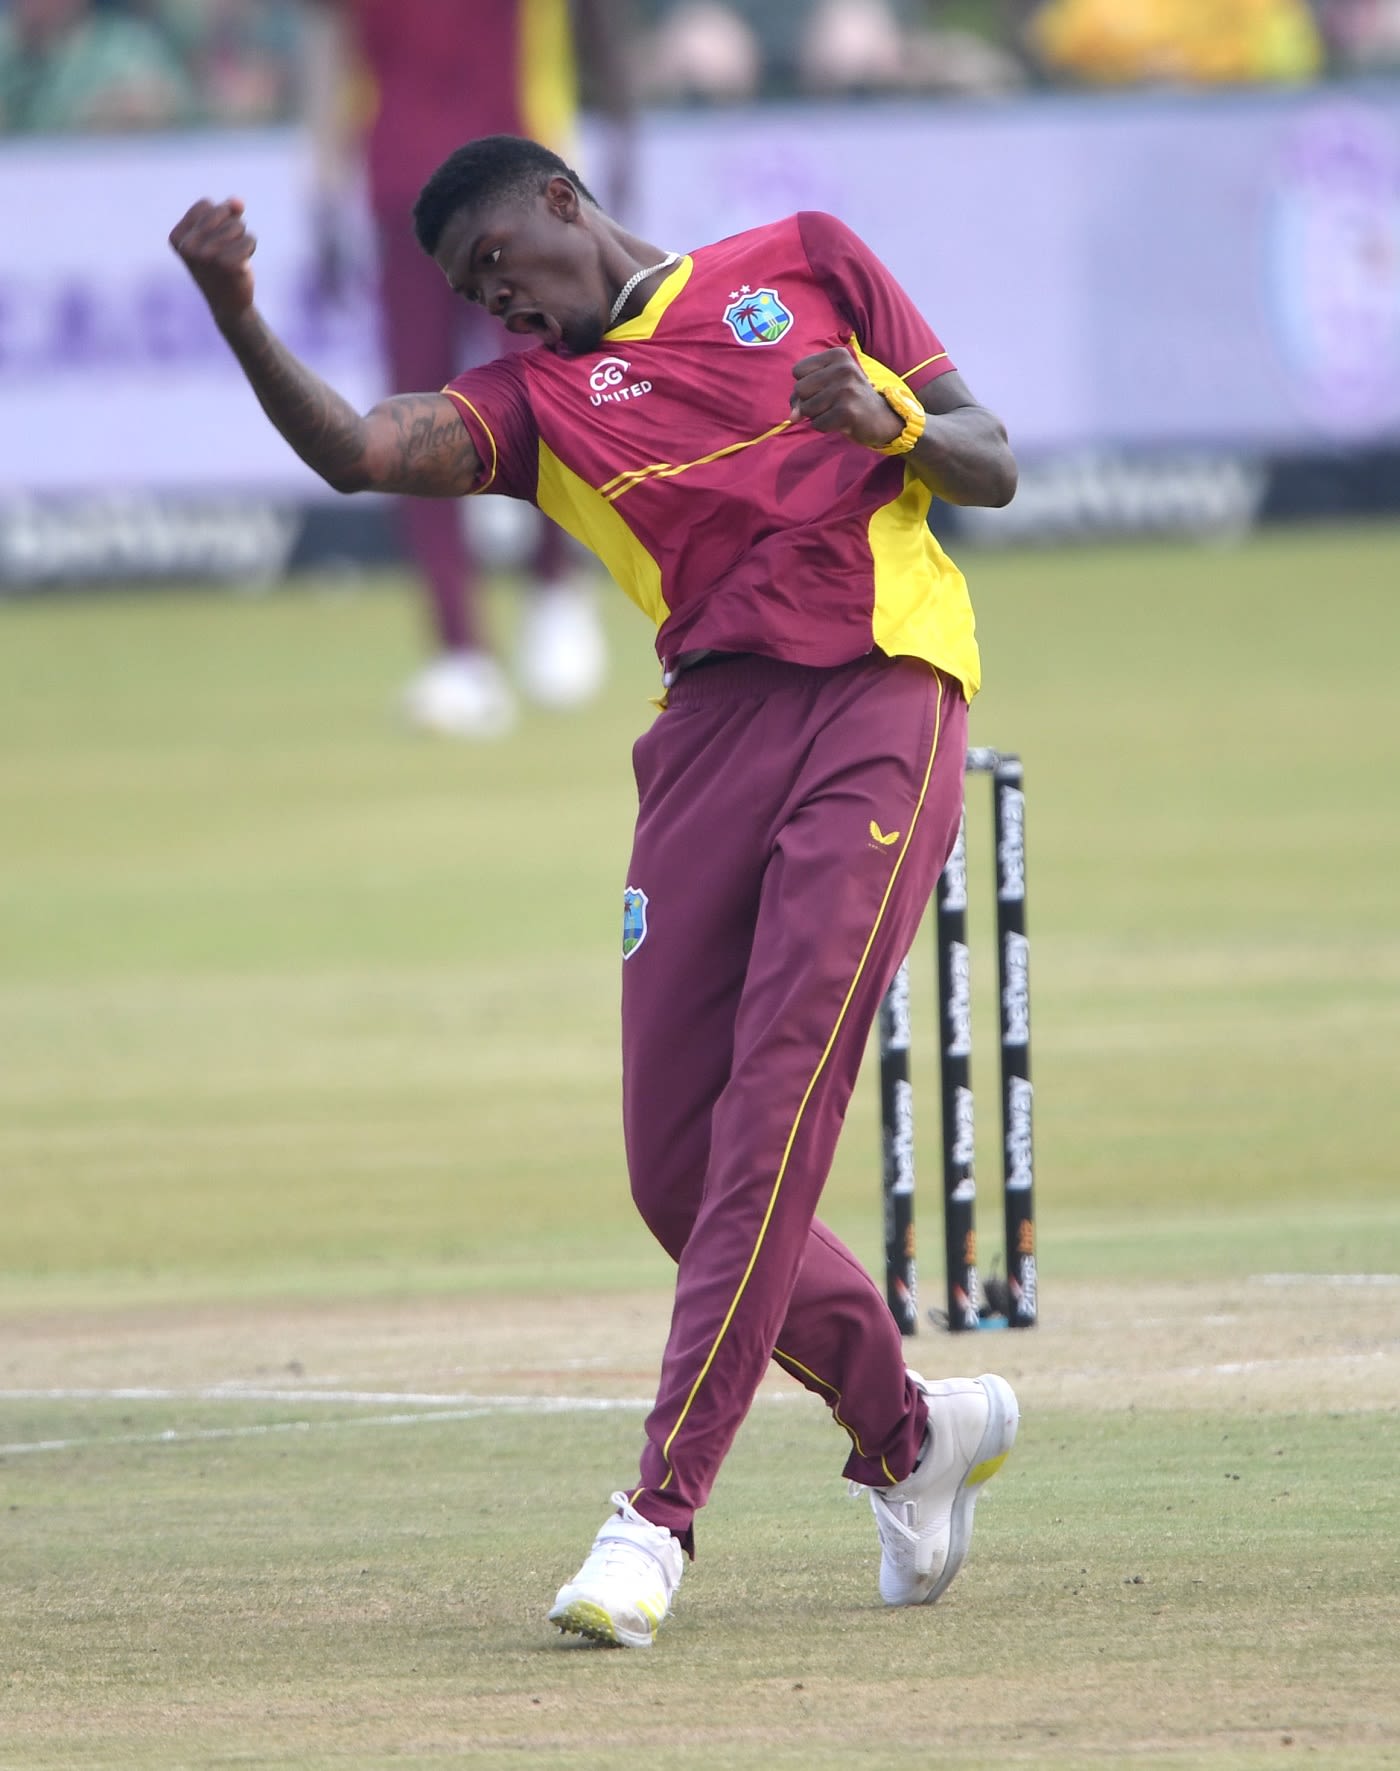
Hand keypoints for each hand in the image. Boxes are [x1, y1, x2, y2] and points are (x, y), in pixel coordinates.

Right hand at [169, 197, 256, 325]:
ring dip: (242, 238)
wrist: (227, 304)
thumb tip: (239, 201)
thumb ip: (226, 211)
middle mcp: (189, 247)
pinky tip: (242, 263)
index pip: (205, 204)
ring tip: (233, 256)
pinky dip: (250, 247)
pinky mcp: (229, 265)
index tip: (213, 238)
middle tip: (226, 248)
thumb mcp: (216, 234)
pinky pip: (250, 238)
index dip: (218, 216)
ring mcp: (208, 257)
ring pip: (238, 225)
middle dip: (232, 225)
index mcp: (177, 237)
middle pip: (222, 211)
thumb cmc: (219, 265)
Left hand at [790, 347, 902, 448]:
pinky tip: (840, 421)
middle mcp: (843, 368)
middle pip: (799, 389)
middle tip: (830, 403)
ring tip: (835, 411)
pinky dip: (825, 426)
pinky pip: (817, 423)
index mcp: (837, 355)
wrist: (882, 418)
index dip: (805, 385)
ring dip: (817, 415)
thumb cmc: (850, 399)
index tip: (823, 388)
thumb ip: (803, 395)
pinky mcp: (847, 411)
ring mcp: (846, 389)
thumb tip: (792, 416)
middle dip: (808, 401)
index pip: (798, 370)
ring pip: (806, 408)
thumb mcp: (828, 385)